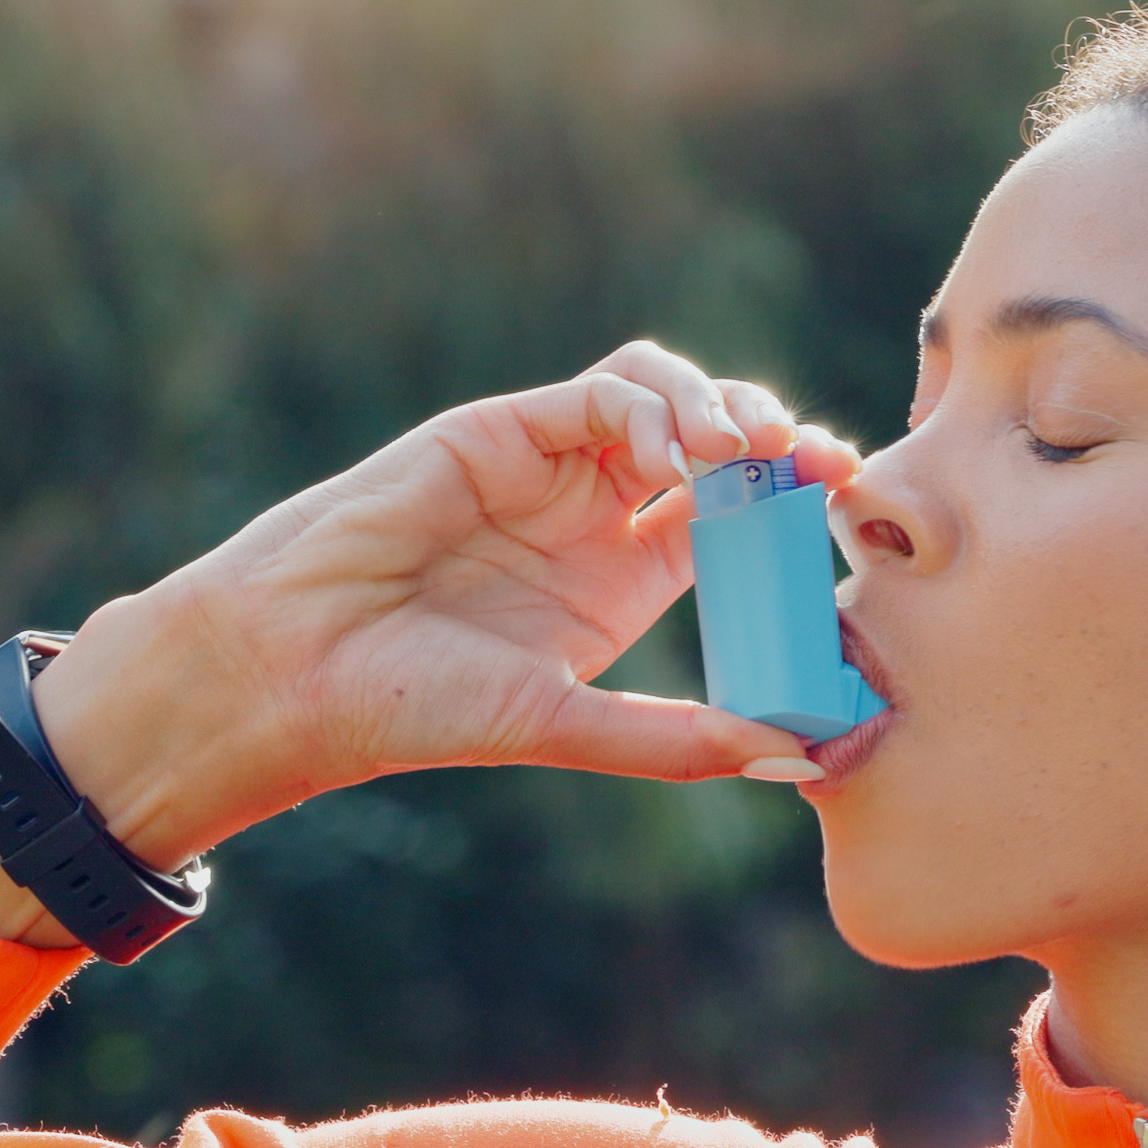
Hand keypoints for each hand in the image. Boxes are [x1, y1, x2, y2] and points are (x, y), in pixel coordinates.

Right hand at [0, 342, 855, 944]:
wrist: (296, 673)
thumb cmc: (414, 709)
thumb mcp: (566, 728)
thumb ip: (677, 739)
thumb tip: (798, 755)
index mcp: (628, 577)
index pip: (742, 514)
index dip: (799, 501)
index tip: (850, 508)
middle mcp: (599, 512)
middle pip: (721, 440)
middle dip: (782, 440)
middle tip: (825, 467)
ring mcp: (552, 465)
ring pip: (669, 393)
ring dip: (724, 410)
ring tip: (752, 455)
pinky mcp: (504, 429)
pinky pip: (604, 391)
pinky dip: (652, 410)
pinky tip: (669, 460)